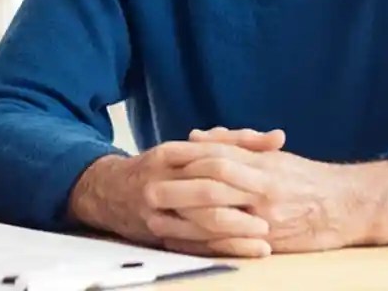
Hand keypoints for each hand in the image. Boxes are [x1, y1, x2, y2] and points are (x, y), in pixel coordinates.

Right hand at [68, 138, 283, 257]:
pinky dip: (226, 248)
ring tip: (266, 234)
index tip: (272, 179)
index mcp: (167, 155)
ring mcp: (156, 211)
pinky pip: (197, 245)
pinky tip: (250, 249)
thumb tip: (278, 138)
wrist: (109, 192)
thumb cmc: (159, 169)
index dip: (243, 167)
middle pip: (205, 191)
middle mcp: (159, 181)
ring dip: (236, 230)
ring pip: (201, 222)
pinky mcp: (158, 235)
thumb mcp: (187, 149)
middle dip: (241, 202)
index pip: (210, 156)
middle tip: (271, 212)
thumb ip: (233, 141)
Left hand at [168, 140, 387, 253]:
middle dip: (178, 188)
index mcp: (262, 164)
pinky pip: (229, 244)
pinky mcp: (270, 242)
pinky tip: (178, 240)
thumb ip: (233, 144)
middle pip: (212, 185)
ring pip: (217, 216)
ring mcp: (266, 218)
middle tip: (148, 189)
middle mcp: (263, 189)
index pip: (217, 156)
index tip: (159, 157)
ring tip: (155, 216)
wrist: (348, 206)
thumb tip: (196, 136)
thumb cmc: (305, 177)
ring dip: (183, 218)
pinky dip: (200, 243)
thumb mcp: (271, 154)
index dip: (186, 157)